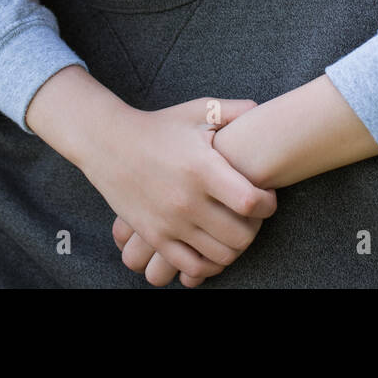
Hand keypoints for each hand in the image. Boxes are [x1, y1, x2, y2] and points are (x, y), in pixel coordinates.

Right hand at [80, 97, 275, 286]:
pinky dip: (210, 265)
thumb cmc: (159, 126)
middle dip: (256, 226)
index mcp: (202, 169)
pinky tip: (213, 248)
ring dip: (236, 246)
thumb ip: (235, 110)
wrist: (108, 143)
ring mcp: (170, 223)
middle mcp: (187, 200)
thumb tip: (263, 111)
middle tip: (253, 214)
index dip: (268, 203)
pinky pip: (192, 267)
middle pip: (241, 235)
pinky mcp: (155, 237)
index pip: (250, 202)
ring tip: (234, 227)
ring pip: (221, 255)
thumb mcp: (198, 110)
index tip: (266, 196)